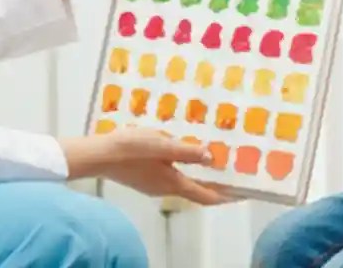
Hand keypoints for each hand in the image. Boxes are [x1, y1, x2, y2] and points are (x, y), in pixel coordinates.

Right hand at [59, 127, 228, 205]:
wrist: (98, 156)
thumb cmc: (130, 148)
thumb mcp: (161, 145)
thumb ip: (186, 151)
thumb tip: (210, 157)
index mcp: (173, 182)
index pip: (206, 195)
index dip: (226, 196)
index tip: (243, 193)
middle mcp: (166, 188)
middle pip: (197, 191)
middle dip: (216, 185)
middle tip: (233, 175)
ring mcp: (154, 185)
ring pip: (184, 184)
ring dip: (201, 178)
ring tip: (214, 163)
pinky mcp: (145, 178)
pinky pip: (172, 178)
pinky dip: (186, 172)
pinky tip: (185, 157)